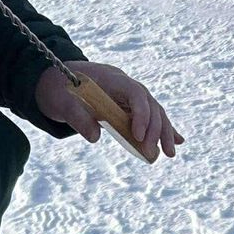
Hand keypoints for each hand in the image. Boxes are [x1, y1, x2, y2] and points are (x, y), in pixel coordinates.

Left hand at [34, 61, 182, 158]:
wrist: (57, 79)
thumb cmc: (58, 88)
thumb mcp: (61, 102)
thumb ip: (77, 117)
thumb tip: (95, 137)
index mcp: (111, 79)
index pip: (135, 94)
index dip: (141, 114)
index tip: (138, 136)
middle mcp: (126, 86)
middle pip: (150, 105)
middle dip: (155, 129)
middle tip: (151, 153)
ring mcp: (129, 96)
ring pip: (154, 112)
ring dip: (164, 132)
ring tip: (170, 154)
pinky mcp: (128, 107)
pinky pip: (150, 117)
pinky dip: (163, 129)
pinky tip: (176, 142)